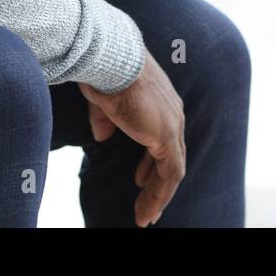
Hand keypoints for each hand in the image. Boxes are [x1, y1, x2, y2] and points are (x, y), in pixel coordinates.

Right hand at [79, 51, 185, 226]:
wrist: (110, 58)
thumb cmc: (104, 71)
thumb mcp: (103, 100)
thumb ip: (105, 119)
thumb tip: (102, 137)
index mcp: (161, 100)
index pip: (163, 137)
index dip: (151, 161)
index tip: (141, 178)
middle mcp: (172, 112)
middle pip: (172, 156)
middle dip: (158, 181)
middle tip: (148, 202)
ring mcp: (172, 125)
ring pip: (172, 171)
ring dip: (158, 196)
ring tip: (146, 217)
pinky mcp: (167, 138)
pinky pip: (169, 176)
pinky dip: (159, 196)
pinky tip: (148, 212)